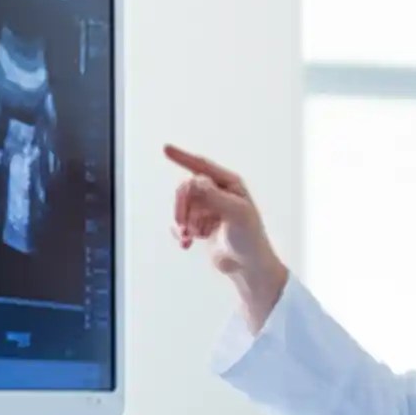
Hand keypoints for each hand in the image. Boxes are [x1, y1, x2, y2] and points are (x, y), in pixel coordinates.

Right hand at [164, 144, 287, 330]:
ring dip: (182, 222)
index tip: (165, 148)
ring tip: (190, 237)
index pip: (202, 166)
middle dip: (182, 206)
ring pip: (181, 206)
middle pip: (186, 188)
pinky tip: (186, 244)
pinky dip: (180, 232)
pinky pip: (179, 221)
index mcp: (230, 184)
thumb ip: (215, 197)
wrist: (248, 266)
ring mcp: (208, 208)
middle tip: (183, 225)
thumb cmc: (250, 239)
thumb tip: (197, 180)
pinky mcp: (200, 224)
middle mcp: (218, 192)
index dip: (183, 157)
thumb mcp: (236, 214)